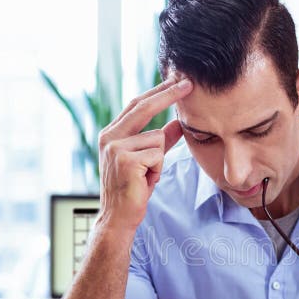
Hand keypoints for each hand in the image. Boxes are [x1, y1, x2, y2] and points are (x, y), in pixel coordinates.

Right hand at [96, 76, 192, 233]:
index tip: (177, 81)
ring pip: (157, 138)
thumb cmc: (133, 190)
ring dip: (159, 160)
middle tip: (189, 83)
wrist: (119, 218)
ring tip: (146, 176)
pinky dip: (157, 170)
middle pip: (143, 107)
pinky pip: (158, 155)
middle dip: (168, 94)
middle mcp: (110, 137)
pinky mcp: (126, 160)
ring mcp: (116, 148)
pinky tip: (145, 181)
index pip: (137, 105)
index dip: (158, 92)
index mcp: (112, 134)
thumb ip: (161, 141)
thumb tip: (177, 123)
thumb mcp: (148, 161)